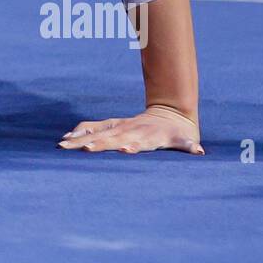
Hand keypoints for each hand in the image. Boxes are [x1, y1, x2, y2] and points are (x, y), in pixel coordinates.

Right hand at [59, 106, 203, 154]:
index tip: (124, 149)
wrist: (169, 111)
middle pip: (111, 138)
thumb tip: (199, 150)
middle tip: (81, 150)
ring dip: (80, 139)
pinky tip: (65, 139)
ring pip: (97, 132)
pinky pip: (92, 127)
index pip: (137, 142)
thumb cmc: (178, 133)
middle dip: (96, 144)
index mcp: (148, 136)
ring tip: (63, 145)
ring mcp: (119, 126)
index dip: (131, 146)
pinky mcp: (111, 125)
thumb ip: (189, 145)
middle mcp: (130, 130)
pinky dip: (79, 132)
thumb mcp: (186, 139)